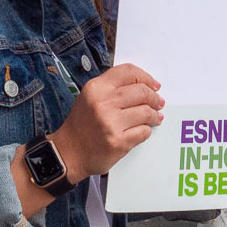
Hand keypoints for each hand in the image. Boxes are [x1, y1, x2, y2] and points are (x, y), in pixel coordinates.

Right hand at [53, 63, 164, 178]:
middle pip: (141, 91)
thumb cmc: (81, 125)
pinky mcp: (118, 142)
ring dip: (154, 115)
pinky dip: (146, 130)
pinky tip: (142, 130)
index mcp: (96, 88)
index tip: (154, 85)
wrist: (68, 153)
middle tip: (158, 102)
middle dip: (154, 97)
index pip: (128, 72)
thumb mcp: (90, 97)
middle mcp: (102, 103)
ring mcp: (110, 123)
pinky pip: (144, 131)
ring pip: (146, 112)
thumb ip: (113, 87)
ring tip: (155, 117)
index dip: (146, 77)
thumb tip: (146, 86)